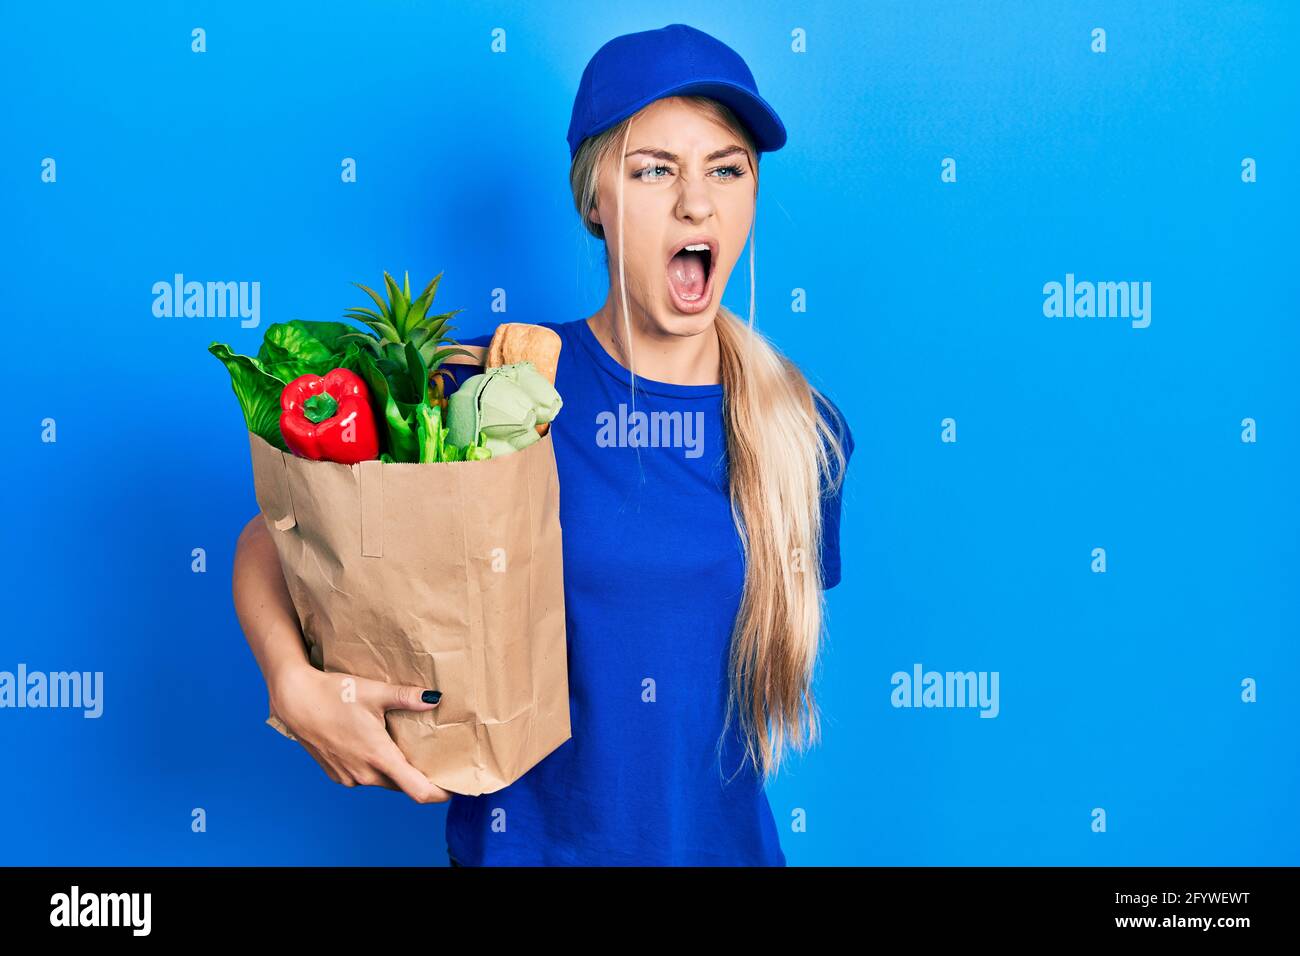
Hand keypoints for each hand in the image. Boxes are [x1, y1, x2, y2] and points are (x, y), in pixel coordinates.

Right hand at [268, 663, 452, 803]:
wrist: (295, 699)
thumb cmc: (334, 694)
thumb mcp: (374, 691)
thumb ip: (407, 697)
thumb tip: (435, 697)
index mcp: (378, 757)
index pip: (418, 790)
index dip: (440, 793)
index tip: (456, 787)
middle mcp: (364, 774)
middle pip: (403, 784)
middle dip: (420, 776)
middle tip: (435, 759)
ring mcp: (349, 777)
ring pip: (384, 781)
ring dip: (396, 770)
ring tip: (406, 748)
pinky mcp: (337, 774)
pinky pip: (366, 777)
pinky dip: (376, 767)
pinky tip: (377, 745)